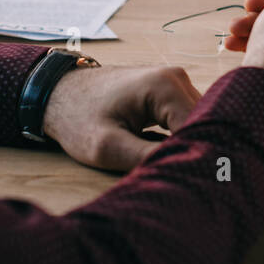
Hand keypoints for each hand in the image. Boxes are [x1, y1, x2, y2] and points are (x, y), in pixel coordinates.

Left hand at [41, 65, 201, 171]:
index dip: (201, 159)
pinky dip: (183, 140)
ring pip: (200, 123)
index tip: (197, 185)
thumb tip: (188, 172)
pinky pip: (188, 120)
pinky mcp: (170, 92)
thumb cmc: (77, 118)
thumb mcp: (108, 147)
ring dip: (191, 147)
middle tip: (188, 182)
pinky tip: (172, 159)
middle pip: (206, 125)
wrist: (58, 93)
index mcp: (165, 86)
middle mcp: (178, 78)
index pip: (202, 129)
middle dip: (198, 153)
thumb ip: (149, 159)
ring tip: (178, 172)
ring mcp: (176, 83)